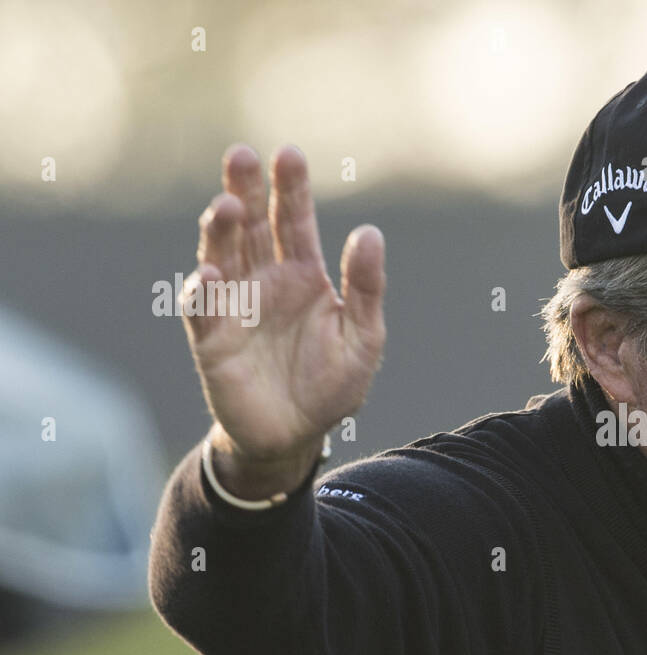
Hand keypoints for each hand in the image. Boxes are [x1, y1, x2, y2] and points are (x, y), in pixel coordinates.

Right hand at [179, 144, 385, 487]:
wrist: (295, 436)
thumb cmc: (331, 385)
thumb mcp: (363, 337)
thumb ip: (366, 287)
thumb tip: (370, 232)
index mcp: (303, 275)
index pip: (292, 221)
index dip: (290, 189)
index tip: (289, 154)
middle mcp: (263, 281)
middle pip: (249, 226)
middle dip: (244, 189)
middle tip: (243, 155)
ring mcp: (234, 306)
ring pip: (220, 256)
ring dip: (219, 230)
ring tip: (225, 205)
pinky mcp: (212, 340)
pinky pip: (203, 310)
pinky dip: (203, 291)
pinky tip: (211, 275)